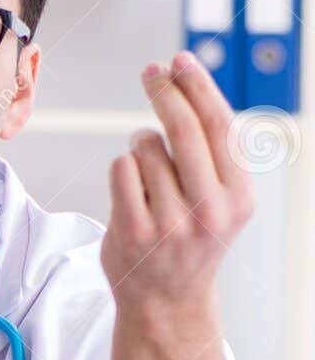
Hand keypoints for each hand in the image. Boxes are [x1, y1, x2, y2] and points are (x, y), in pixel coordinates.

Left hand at [101, 52, 251, 359]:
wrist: (166, 299)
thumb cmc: (189, 239)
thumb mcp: (219, 199)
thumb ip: (211, 153)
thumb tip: (186, 85)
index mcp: (238, 196)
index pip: (219, 126)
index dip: (198, 86)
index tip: (180, 60)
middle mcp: (210, 210)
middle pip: (183, 128)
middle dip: (165, 91)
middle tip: (151, 71)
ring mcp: (171, 222)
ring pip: (145, 148)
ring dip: (140, 146)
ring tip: (148, 174)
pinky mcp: (134, 231)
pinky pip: (120, 170)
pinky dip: (122, 169)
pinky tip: (132, 192)